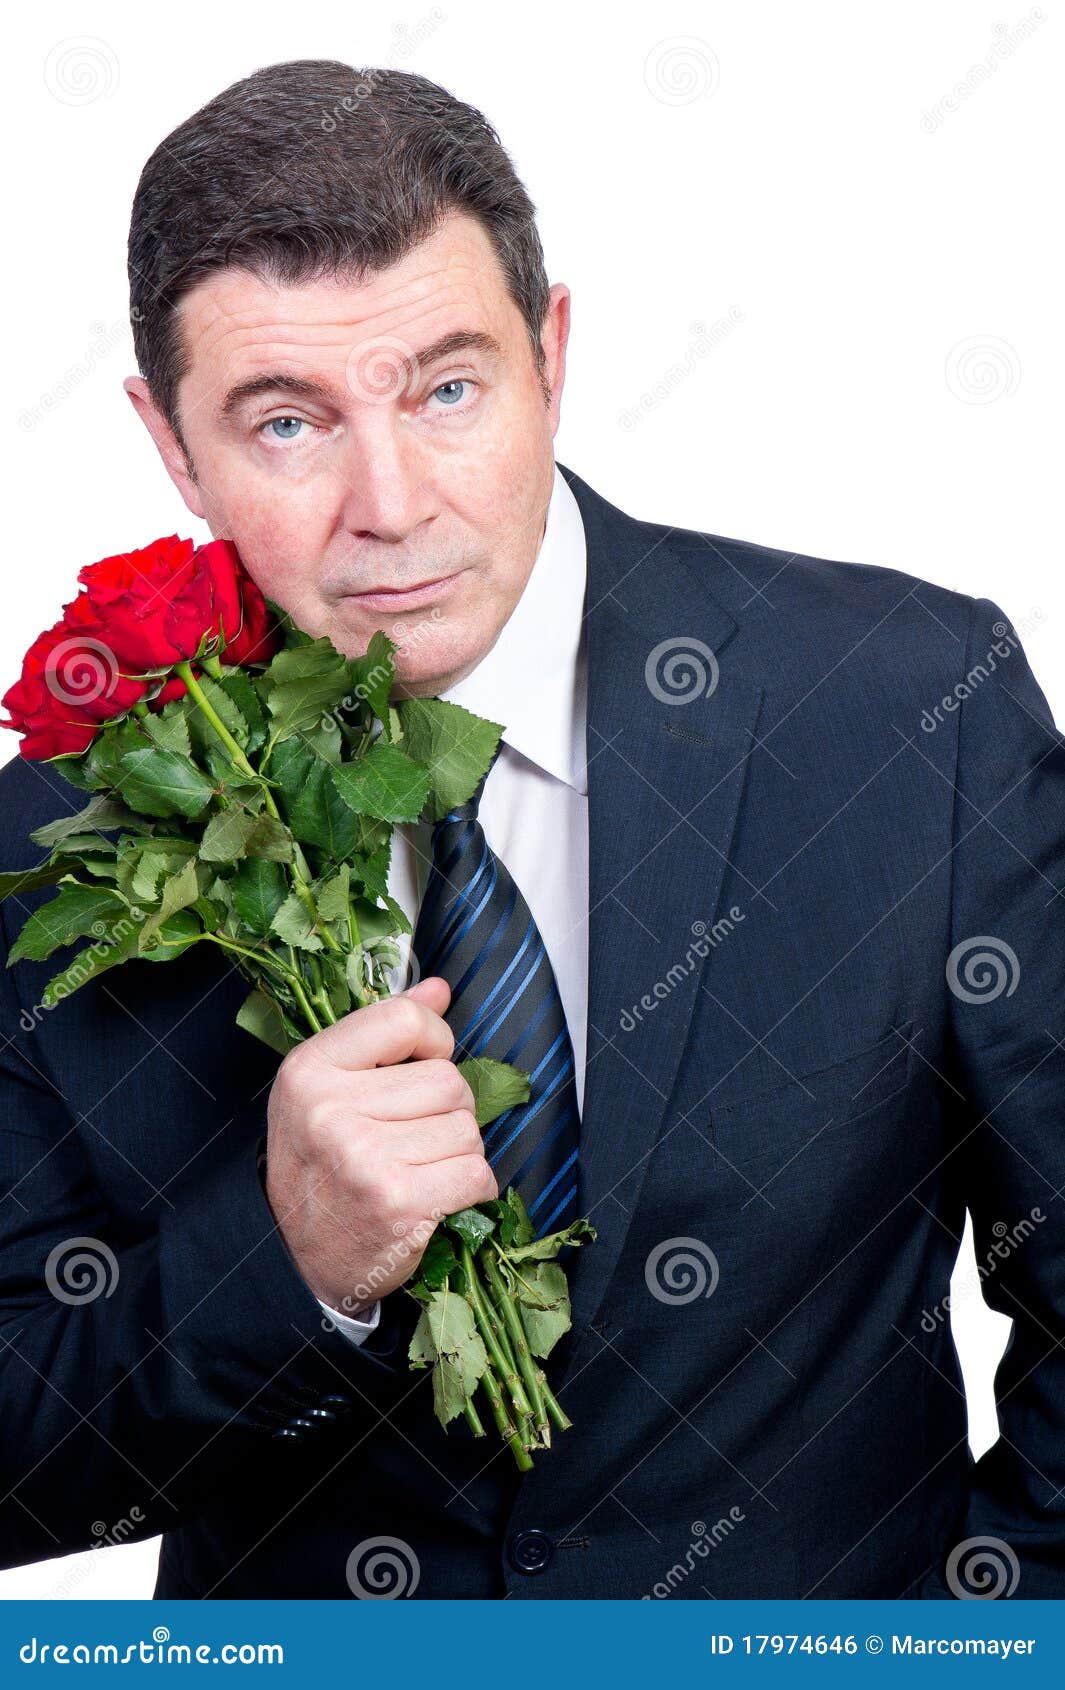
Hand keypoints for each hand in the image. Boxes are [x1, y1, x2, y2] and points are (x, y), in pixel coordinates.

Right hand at [264, 978, 497, 1314]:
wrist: (294, 1258)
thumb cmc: (319, 1166)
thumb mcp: (329, 1088)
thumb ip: (384, 1033)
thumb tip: (438, 988)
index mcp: (310, 1070)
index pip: (404, 1019)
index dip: (434, 1039)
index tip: (427, 1062)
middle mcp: (331, 1110)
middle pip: (448, 1081)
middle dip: (448, 1110)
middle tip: (414, 1138)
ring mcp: (365, 1158)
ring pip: (467, 1129)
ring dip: (458, 1153)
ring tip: (420, 1169)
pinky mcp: (398, 1202)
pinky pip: (476, 1173)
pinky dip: (472, 1188)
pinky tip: (438, 1196)